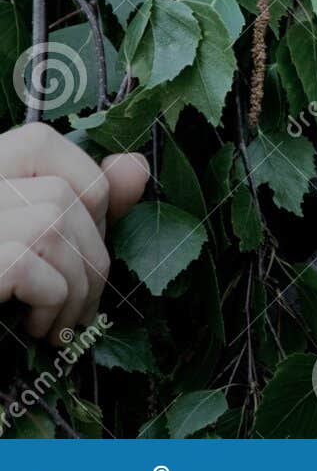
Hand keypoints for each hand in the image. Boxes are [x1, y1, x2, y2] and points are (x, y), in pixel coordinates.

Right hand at [0, 122, 148, 344]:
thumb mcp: (39, 248)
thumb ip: (84, 205)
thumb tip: (135, 165)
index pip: (38, 142)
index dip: (84, 186)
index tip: (88, 240)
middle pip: (59, 192)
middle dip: (94, 253)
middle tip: (83, 301)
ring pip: (52, 223)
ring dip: (78, 284)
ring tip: (61, 322)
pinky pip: (26, 263)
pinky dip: (51, 300)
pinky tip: (37, 328)